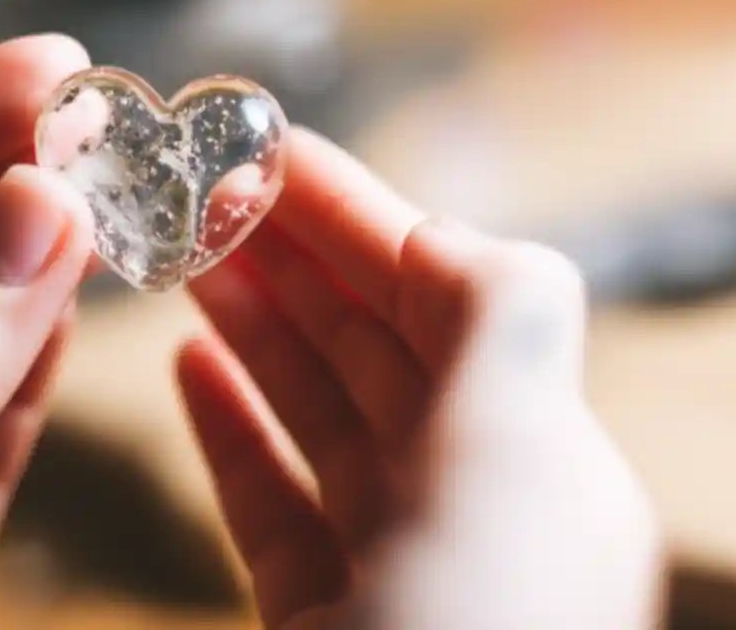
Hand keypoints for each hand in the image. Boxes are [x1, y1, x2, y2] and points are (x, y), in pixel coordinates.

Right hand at [181, 130, 663, 628]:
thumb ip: (503, 324)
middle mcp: (477, 505)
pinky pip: (271, 502)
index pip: (446, 300)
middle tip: (210, 191)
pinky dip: (231, 428)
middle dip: (298, 259)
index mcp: (545, 459)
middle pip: (377, 348)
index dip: (360, 220)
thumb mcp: (521, 464)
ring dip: (259, 326)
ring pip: (321, 414)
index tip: (276, 152)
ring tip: (192, 260)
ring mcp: (397, 563)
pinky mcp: (323, 617)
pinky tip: (191, 366)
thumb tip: (441, 233)